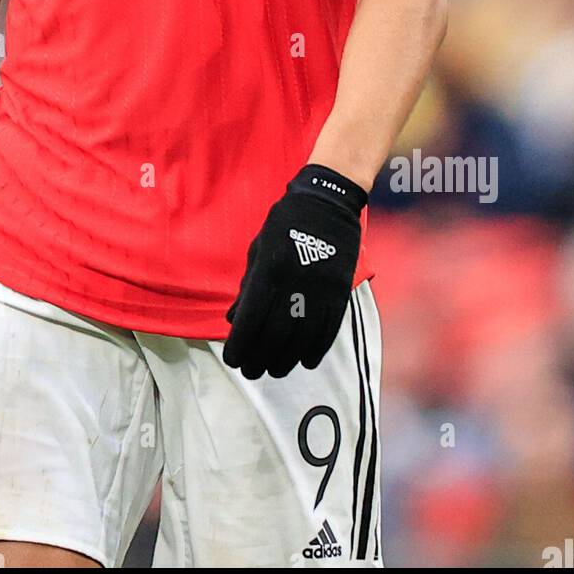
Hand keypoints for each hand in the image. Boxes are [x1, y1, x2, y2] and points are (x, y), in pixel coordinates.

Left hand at [223, 165, 365, 379]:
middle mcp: (295, 282)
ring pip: (302, 336)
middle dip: (260, 357)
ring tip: (274, 371)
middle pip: (276, 333)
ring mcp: (321, 288)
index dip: (240, 344)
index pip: (251, 317)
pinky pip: (329, 328)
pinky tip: (305, 361)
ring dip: (286, 360)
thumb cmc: (285, 224)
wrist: (328, 202)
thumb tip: (232, 319)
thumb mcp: (259, 249)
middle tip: (251, 372)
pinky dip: (317, 349)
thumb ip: (247, 286)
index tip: (233, 360)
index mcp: (270, 269)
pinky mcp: (340, 290)